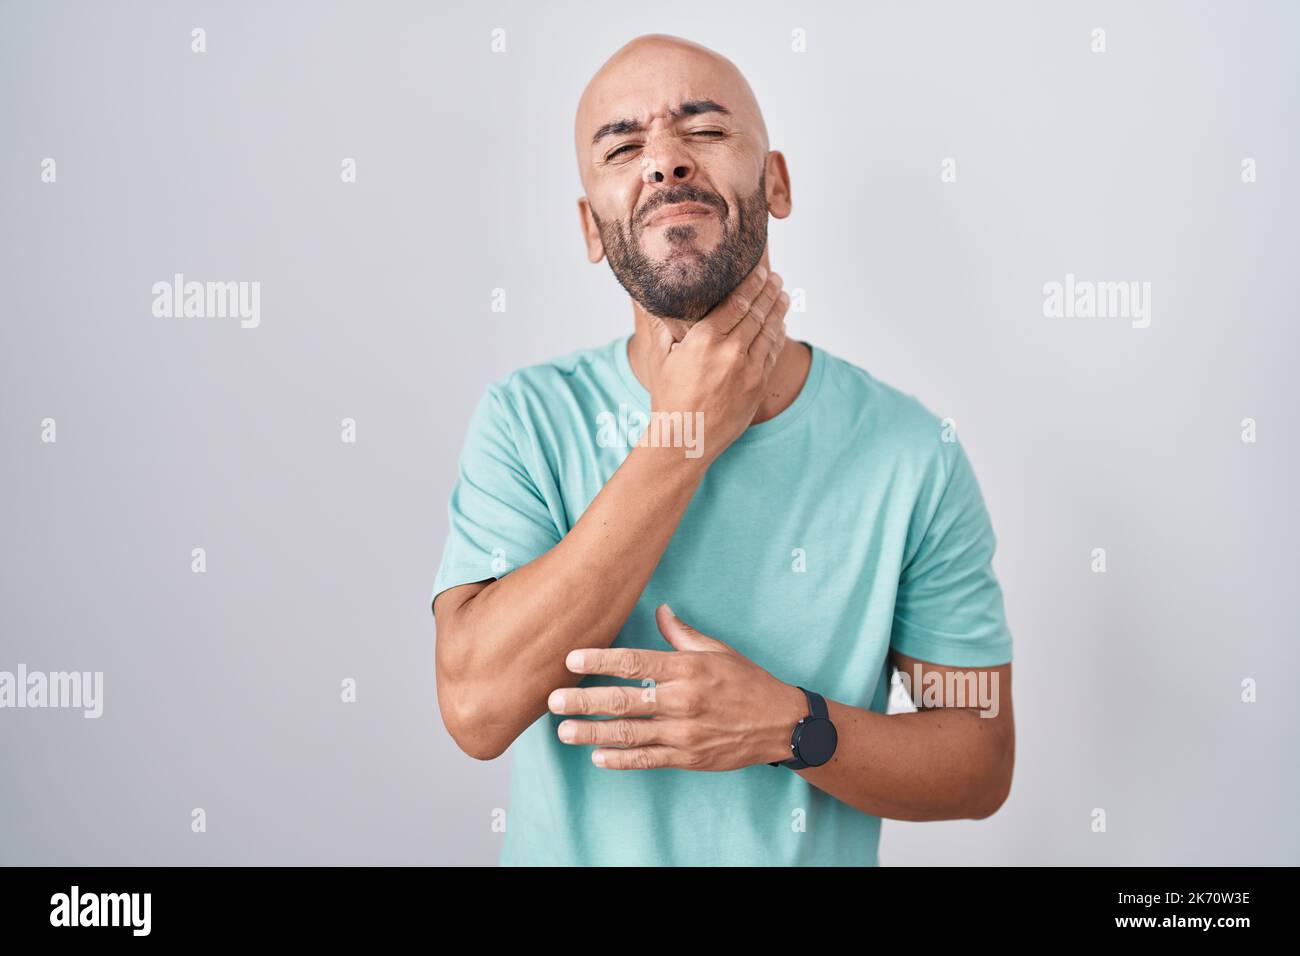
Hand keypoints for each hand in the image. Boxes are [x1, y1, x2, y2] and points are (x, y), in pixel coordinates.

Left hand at [547, 604, 806, 770]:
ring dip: (592, 732)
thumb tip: (659, 609)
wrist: (782, 724)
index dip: (600, 660)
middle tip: (553, 700)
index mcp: (688, 668)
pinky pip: (648, 759)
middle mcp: (683, 700)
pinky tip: (597, 756)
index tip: (571, 659)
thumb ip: (682, 634)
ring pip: (630, 733)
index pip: (635, 662)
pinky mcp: (688, 758)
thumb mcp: (718, 650)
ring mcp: (685, 733)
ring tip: (564, 731)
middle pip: (624, 700)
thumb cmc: (748, 682)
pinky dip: (621, 759)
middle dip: (584, 700)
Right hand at [641, 263, 789, 464]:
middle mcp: (731, 352)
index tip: (760, 269)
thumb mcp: (659, 358)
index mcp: (705, 341)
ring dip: (778, 310)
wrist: (686, 439)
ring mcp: (749, 370)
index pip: (737, 302)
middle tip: (776, 277)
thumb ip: (660, 325)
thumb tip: (647, 298)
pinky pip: (773, 353)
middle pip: (758, 312)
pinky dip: (779, 336)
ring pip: (770, 331)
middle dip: (769, 291)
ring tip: (783, 296)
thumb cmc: (669, 399)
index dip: (752, 283)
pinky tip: (780, 326)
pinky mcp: (758, 386)